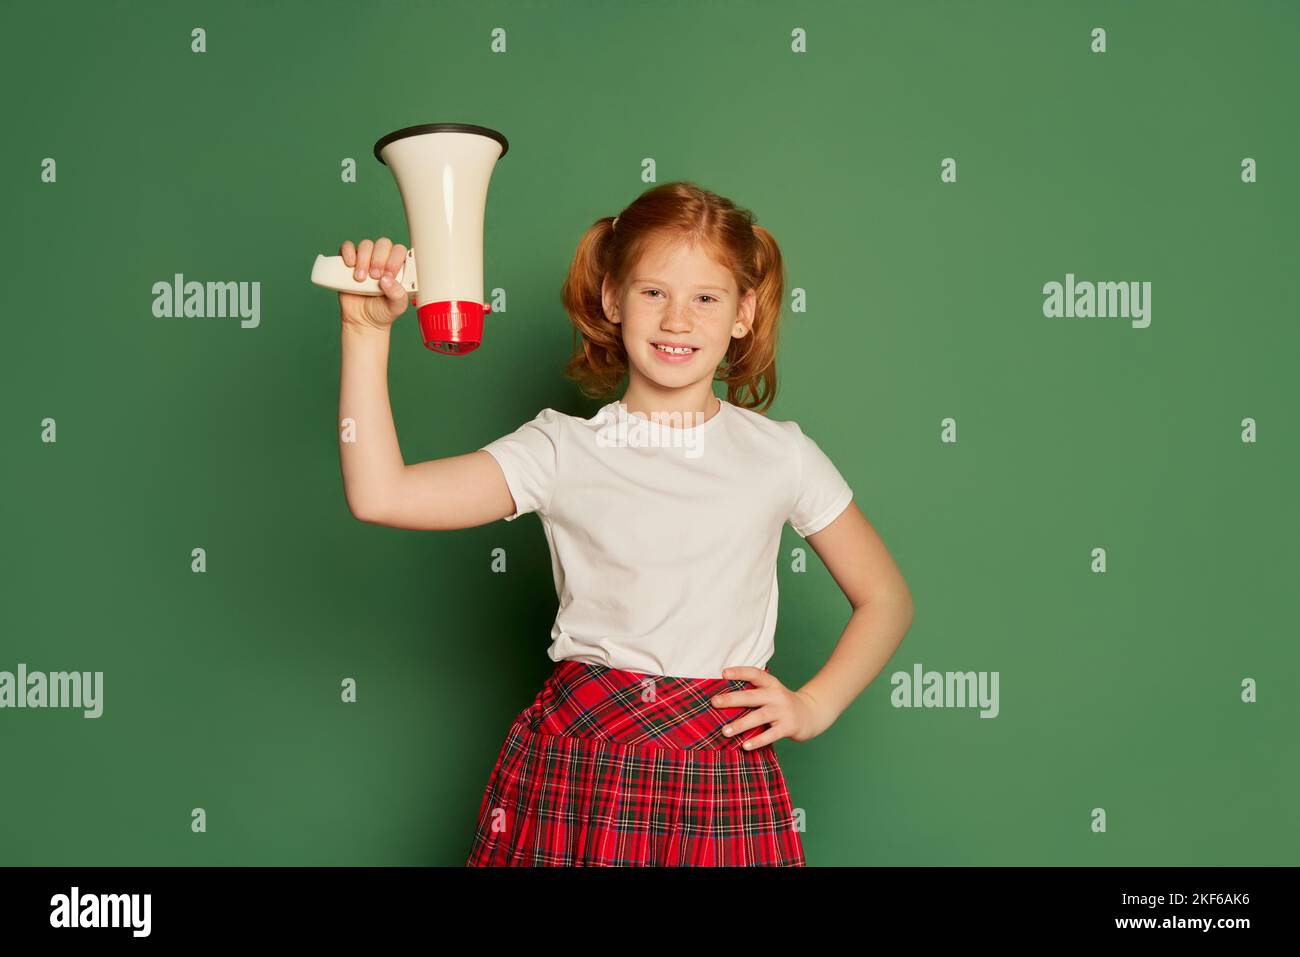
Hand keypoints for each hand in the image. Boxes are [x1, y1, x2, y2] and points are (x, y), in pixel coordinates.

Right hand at [338, 236, 410, 331]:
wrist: (363, 320)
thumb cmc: (383, 310)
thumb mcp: (396, 306)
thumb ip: (397, 294)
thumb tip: (386, 280)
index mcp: (398, 266)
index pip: (399, 251)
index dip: (394, 259)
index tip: (389, 275)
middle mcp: (383, 259)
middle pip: (382, 244)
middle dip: (378, 259)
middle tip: (375, 277)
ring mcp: (366, 258)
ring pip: (366, 245)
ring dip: (363, 259)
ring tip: (361, 278)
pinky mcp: (349, 261)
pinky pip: (347, 247)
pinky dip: (348, 253)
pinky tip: (350, 265)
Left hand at [711, 666, 831, 748]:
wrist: (810, 714)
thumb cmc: (781, 704)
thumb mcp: (771, 692)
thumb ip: (753, 692)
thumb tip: (722, 700)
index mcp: (771, 684)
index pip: (755, 674)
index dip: (739, 672)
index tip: (723, 673)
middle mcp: (777, 695)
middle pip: (752, 696)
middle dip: (732, 699)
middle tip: (714, 702)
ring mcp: (783, 711)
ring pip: (759, 716)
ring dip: (741, 724)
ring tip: (725, 731)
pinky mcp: (788, 727)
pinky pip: (771, 734)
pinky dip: (758, 740)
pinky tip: (745, 745)